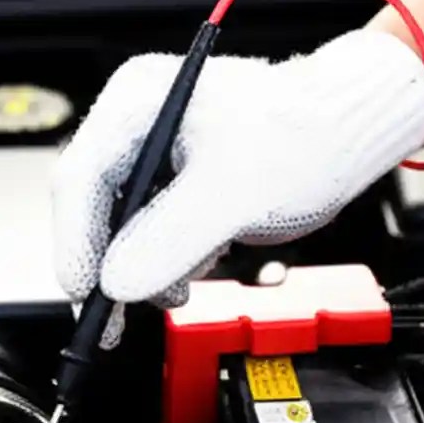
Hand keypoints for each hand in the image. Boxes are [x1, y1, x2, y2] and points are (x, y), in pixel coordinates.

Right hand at [52, 30, 423, 305]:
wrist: (346, 136)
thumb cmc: (305, 137)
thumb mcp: (234, 193)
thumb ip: (171, 238)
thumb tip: (118, 282)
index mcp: (141, 102)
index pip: (80, 178)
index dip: (76, 242)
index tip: (87, 292)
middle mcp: (140, 122)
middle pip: (95, 205)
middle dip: (114, 263)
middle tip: (116, 320)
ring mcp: (157, 151)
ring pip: (125, 225)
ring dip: (148, 264)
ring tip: (185, 281)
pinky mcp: (178, 181)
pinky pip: (155, 230)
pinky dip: (171, 257)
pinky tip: (200, 262)